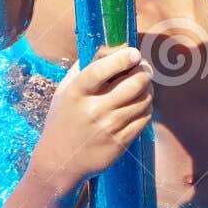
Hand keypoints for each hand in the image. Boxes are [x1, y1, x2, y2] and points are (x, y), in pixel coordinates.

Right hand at [30, 46, 153, 185]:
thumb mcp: (65, 90)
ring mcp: (109, 128)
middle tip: (143, 68)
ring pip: (144, 100)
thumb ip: (85, 67)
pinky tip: (139, 104)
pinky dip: (146, 107)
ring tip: (141, 86)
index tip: (134, 53)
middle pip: (134, 84)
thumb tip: (113, 47)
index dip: (121, 59)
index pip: (100, 71)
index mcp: (76, 93)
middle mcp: (94, 110)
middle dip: (144, 72)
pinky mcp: (120, 143)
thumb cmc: (63, 118)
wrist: (60, 161)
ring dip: (148, 89)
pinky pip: (145, 118)